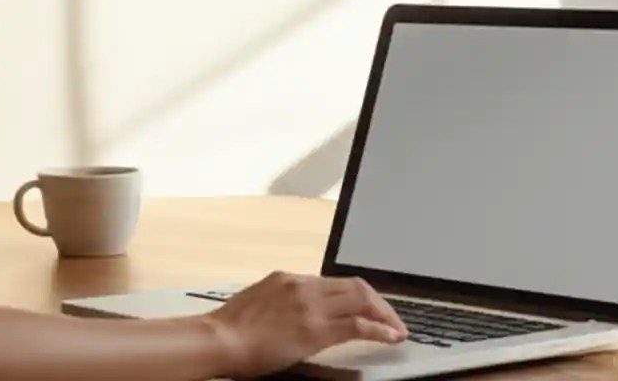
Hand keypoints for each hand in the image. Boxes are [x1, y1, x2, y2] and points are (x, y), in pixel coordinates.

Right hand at [204, 272, 407, 378]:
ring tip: (396, 328)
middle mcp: (304, 286)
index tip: (368, 307)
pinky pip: (357, 325)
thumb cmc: (231, 327)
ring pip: (362, 300)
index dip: (358, 294)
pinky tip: (390, 337)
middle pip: (355, 286)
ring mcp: (311, 306)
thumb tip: (297, 308)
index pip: (334, 282)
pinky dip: (379, 329)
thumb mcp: (259, 300)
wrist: (220, 339)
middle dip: (378, 302)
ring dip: (384, 314)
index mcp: (289, 278)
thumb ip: (282, 299)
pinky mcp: (316, 330)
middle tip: (390, 318)